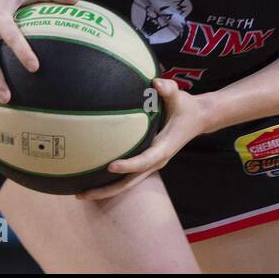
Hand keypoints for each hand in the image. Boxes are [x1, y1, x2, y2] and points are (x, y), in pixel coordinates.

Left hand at [76, 77, 207, 200]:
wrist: (198, 119)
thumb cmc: (186, 107)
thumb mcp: (180, 97)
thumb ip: (169, 89)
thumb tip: (157, 83)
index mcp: (164, 148)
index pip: (144, 160)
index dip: (128, 165)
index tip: (110, 166)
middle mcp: (157, 160)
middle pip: (130, 182)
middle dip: (107, 190)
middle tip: (82, 194)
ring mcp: (151, 164)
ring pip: (127, 183)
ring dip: (105, 190)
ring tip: (79, 194)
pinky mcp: (147, 162)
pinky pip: (127, 177)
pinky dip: (110, 181)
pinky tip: (91, 180)